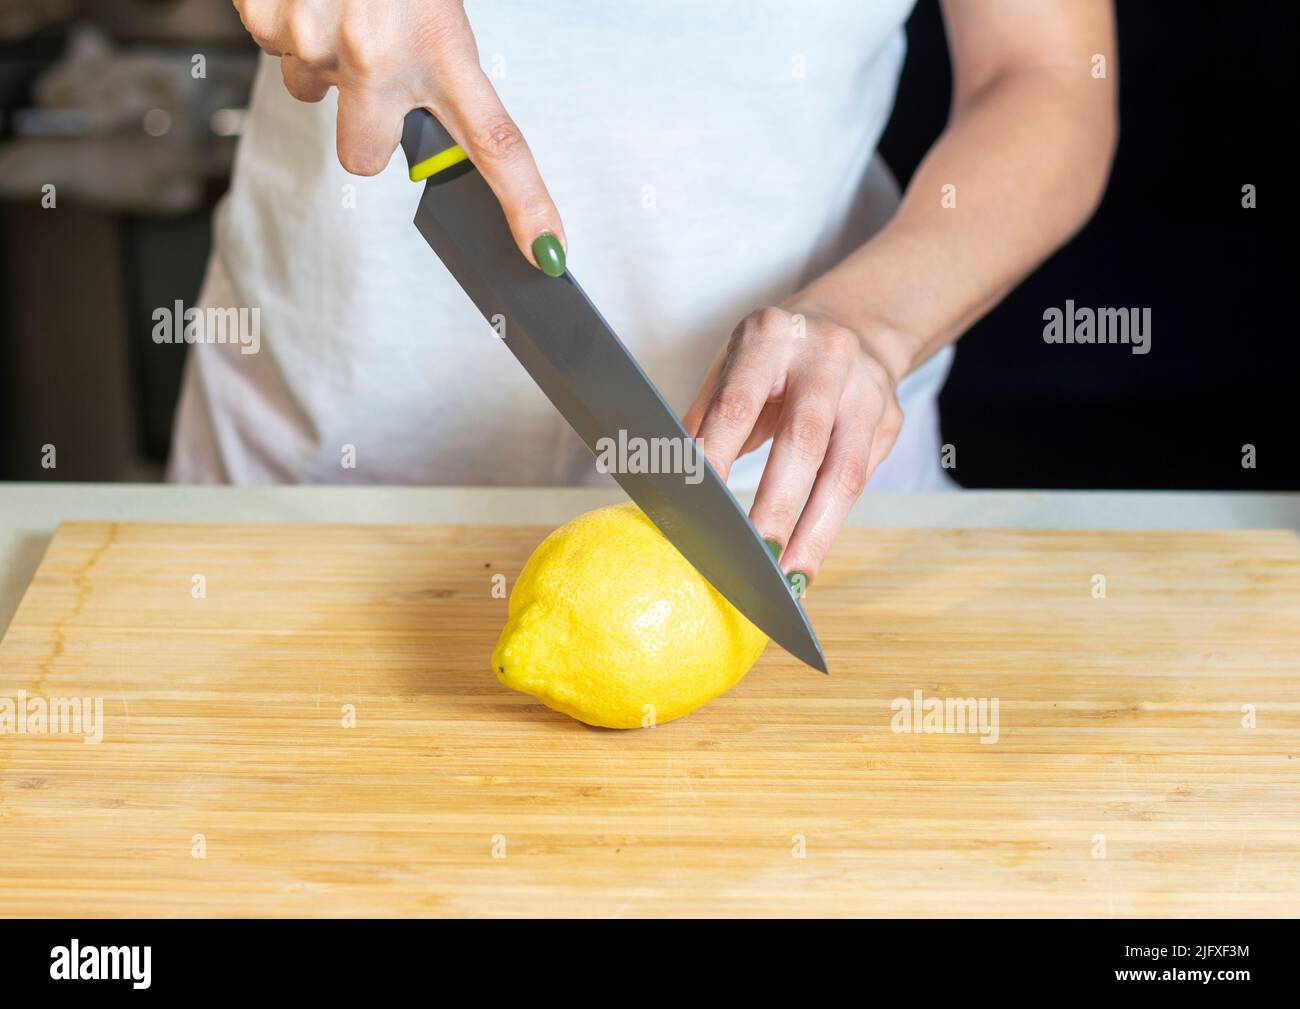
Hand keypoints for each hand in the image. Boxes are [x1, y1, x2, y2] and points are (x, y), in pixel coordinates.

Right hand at [234, 0, 565, 271]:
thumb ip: (432, 50)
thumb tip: (420, 103)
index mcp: (440, 41)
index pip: (498, 142)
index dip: (526, 205)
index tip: (547, 253)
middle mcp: (376, 55)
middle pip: (363, 157)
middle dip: (363, 127)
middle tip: (371, 65)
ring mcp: (314, 41)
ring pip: (309, 90)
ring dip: (323, 56)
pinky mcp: (264, 18)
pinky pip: (272, 45)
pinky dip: (287, 19)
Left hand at [684, 305, 905, 587]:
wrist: (852, 324)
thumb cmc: (772, 361)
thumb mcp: (731, 368)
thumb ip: (704, 421)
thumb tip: (672, 484)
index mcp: (770, 336)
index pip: (737, 404)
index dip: (717, 456)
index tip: (699, 507)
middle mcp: (825, 356)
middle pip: (802, 441)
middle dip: (776, 506)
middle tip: (752, 556)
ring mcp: (867, 387)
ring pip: (845, 471)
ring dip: (815, 532)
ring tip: (790, 576)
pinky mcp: (890, 419)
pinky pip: (863, 480)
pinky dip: (832, 523)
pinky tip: (810, 555)